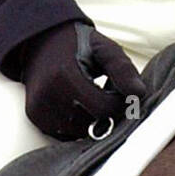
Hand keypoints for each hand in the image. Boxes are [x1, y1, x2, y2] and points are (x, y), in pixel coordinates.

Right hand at [15, 20, 146, 139]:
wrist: (42, 41)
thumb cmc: (80, 45)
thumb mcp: (105, 49)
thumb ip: (123, 69)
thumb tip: (139, 94)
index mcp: (65, 76)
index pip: (103, 108)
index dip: (118, 102)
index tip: (119, 89)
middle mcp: (48, 95)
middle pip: (92, 123)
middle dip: (105, 111)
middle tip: (105, 90)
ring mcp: (39, 109)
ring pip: (79, 132)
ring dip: (91, 119)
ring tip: (90, 95)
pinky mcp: (36, 117)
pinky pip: (65, 133)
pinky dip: (76, 123)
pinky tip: (78, 104)